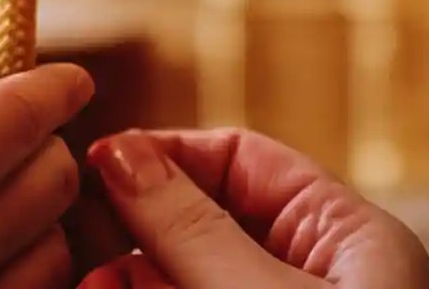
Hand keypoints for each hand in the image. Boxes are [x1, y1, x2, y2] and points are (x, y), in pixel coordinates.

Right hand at [78, 129, 428, 287]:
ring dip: (132, 277)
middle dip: (137, 228)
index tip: (99, 163)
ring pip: (189, 275)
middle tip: (79, 238)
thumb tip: (121, 152)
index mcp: (349, 238)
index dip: (167, 154)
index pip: (243, 160)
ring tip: (85, 285)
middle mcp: (316, 275)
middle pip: (205, 222)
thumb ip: (195, 230)